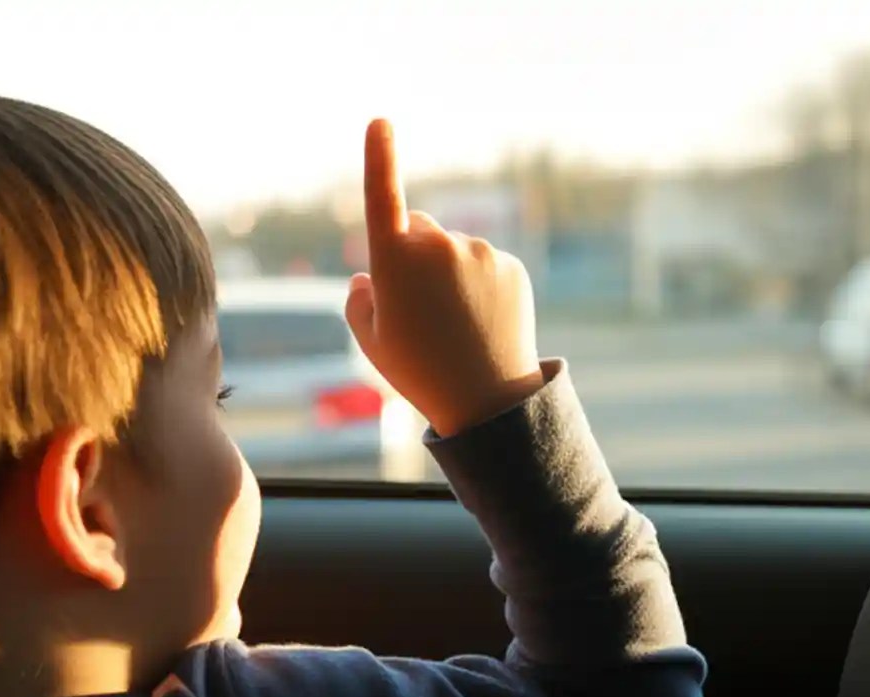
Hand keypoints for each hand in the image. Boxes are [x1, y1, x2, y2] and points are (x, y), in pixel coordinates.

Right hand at [345, 119, 542, 437]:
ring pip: (451, 251)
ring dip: (447, 274)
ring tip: (452, 324)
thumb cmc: (418, 371)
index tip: (380, 123)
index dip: (379, 157)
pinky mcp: (509, 265)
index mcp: (394, 260)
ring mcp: (478, 252)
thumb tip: (372, 276)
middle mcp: (437, 245)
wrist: (487, 400)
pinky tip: (479, 322)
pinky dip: (477, 285)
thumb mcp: (371, 340)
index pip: (382, 196)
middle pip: (416, 229)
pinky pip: (482, 264)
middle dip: (412, 251)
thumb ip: (361, 299)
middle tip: (415, 305)